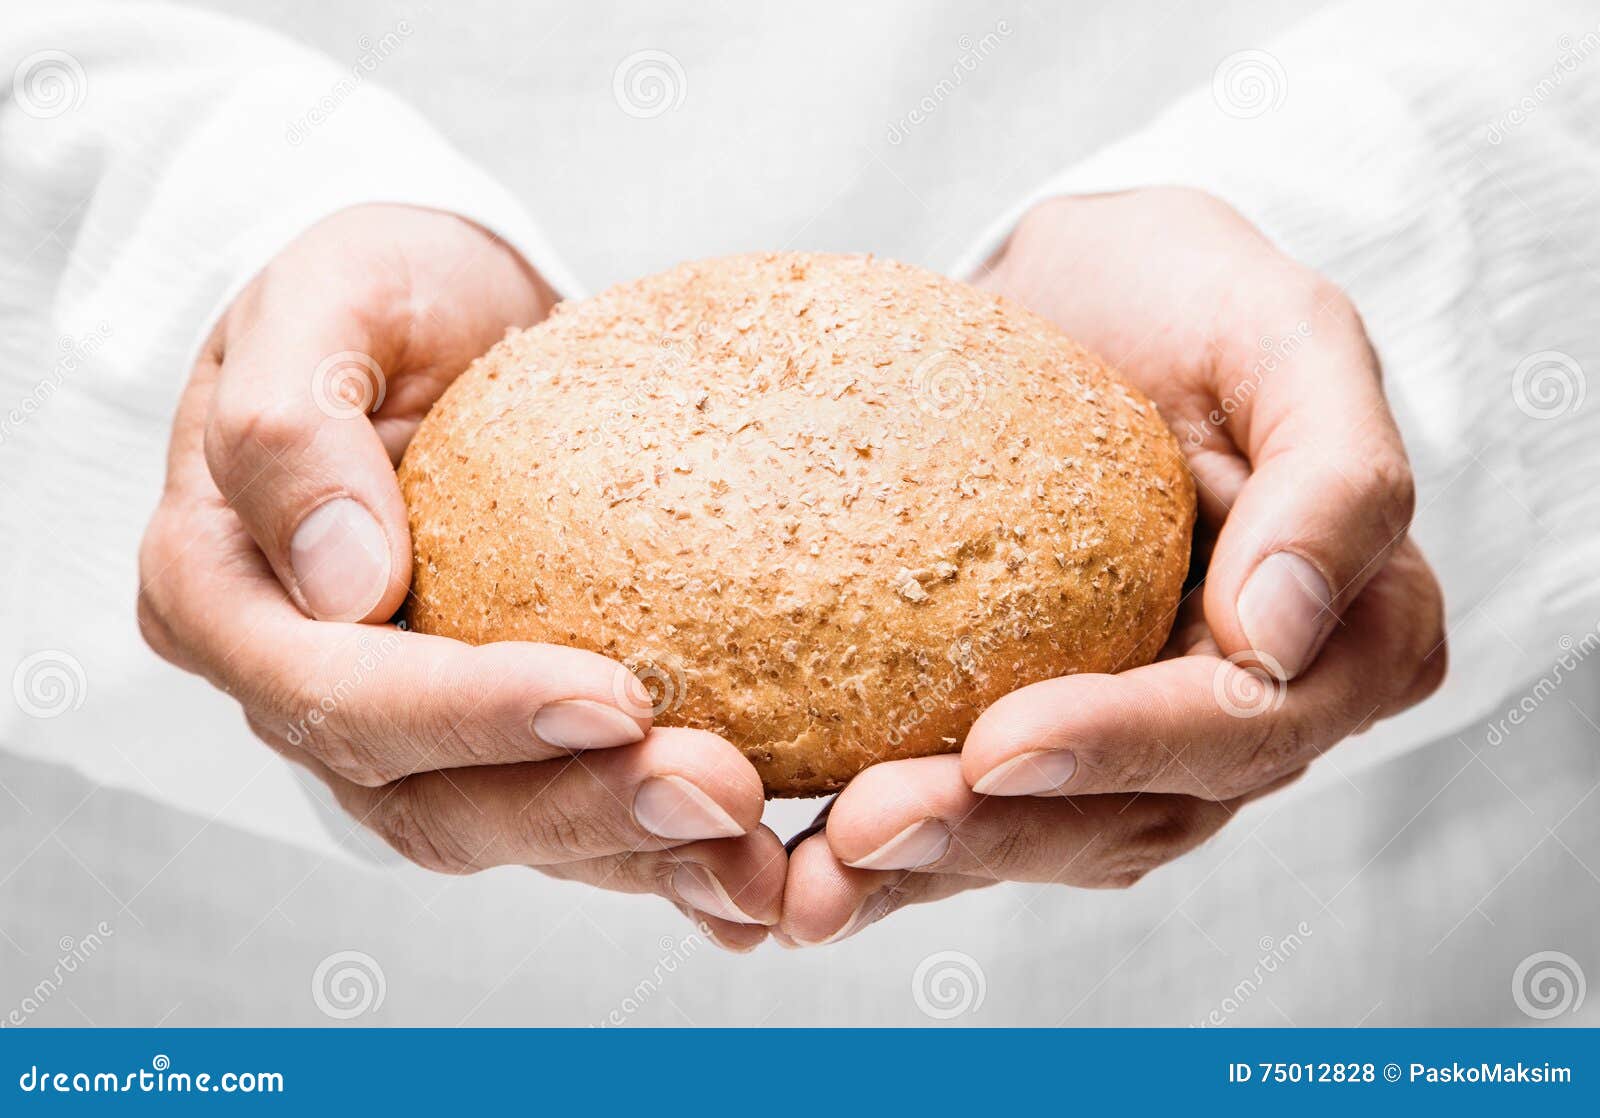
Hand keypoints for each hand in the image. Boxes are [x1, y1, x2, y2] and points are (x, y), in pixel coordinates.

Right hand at [137, 205, 782, 950]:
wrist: (449, 319)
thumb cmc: (383, 293)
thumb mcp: (328, 295)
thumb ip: (289, 419)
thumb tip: (342, 580)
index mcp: (226, 594)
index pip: (336, 690)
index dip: (471, 713)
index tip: (615, 695)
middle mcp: (301, 687)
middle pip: (425, 797)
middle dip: (578, 806)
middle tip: (719, 790)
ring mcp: (396, 727)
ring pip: (501, 832)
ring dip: (632, 849)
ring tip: (755, 844)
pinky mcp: (487, 736)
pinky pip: (562, 816)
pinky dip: (651, 849)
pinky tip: (744, 855)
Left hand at [779, 189, 1446, 945]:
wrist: (1089, 297)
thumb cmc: (1193, 298)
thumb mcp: (1285, 332)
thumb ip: (1335, 473)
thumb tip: (1282, 635)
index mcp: (1344, 642)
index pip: (1244, 724)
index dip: (1124, 748)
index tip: (997, 744)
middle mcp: (1245, 714)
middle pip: (1134, 814)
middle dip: (997, 834)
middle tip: (867, 829)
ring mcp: (1139, 736)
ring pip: (1046, 838)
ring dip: (928, 869)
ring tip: (808, 880)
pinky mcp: (1037, 731)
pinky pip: (973, 810)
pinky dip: (891, 854)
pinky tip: (793, 865)